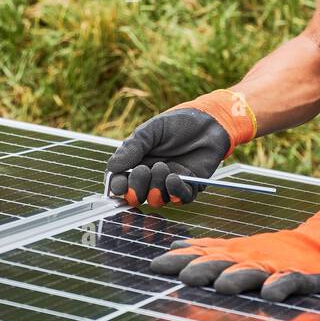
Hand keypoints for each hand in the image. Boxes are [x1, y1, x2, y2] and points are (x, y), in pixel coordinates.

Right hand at [105, 89, 256, 206]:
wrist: (207, 121)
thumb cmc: (177, 124)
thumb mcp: (150, 131)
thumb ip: (132, 148)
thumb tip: (112, 167)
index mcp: (137, 163)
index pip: (121, 182)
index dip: (118, 187)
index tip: (119, 184)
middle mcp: (151, 177)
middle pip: (136, 196)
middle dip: (136, 189)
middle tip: (143, 171)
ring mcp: (169, 183)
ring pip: (157, 199)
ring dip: (156, 188)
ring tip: (162, 167)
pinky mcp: (190, 186)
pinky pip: (180, 198)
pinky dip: (175, 191)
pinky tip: (173, 177)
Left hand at [150, 196, 319, 299]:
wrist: (316, 244)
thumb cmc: (270, 251)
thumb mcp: (238, 248)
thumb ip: (208, 247)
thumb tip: (176, 243)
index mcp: (232, 253)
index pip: (200, 254)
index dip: (178, 260)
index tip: (154, 266)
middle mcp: (248, 258)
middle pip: (222, 262)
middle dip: (202, 268)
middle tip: (184, 277)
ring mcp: (272, 266)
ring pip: (252, 272)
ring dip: (237, 278)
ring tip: (222, 287)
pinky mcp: (297, 276)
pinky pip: (288, 281)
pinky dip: (280, 286)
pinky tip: (269, 295)